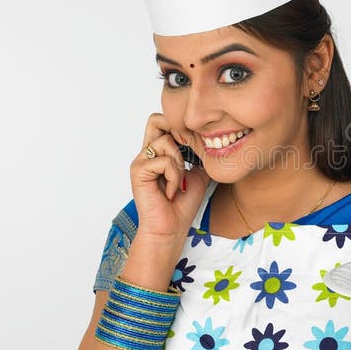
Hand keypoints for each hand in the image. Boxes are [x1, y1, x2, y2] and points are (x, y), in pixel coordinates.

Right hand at [129, 112, 210, 239]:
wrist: (171, 229)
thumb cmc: (182, 205)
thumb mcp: (198, 173)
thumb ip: (199, 154)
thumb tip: (212, 138)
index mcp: (158, 153)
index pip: (163, 121)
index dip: (181, 127)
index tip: (195, 148)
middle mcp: (146, 153)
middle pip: (156, 120)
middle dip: (177, 133)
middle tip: (188, 155)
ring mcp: (140, 161)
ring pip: (165, 141)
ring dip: (180, 162)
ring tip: (180, 181)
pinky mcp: (138, 171)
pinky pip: (163, 161)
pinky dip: (174, 176)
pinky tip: (173, 191)